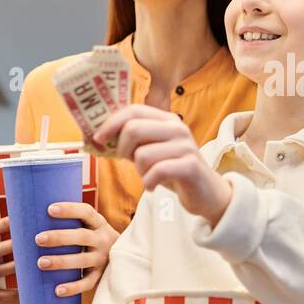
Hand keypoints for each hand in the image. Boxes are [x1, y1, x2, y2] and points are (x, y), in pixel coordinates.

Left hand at [35, 201, 118, 296]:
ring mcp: (102, 259)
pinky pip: (88, 283)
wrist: (124, 256)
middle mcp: (103, 239)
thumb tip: (26, 213)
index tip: (49, 209)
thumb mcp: (88, 226)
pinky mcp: (100, 276)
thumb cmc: (91, 237)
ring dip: (62, 262)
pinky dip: (73, 287)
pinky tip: (57, 290)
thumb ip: (68, 221)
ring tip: (41, 263)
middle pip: (82, 237)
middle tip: (38, 239)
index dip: (69, 210)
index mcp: (98, 223)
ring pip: (83, 260)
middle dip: (59, 237)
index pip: (86, 212)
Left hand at [92, 104, 231, 225]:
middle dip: (122, 149)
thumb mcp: (152, 150)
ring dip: (139, 170)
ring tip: (149, 175)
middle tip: (129, 161)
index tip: (97, 138)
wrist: (206, 193)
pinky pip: (156, 171)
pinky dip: (148, 182)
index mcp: (166, 120)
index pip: (133, 110)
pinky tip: (153, 186)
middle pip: (133, 129)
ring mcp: (185, 146)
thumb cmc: (173, 170)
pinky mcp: (190, 166)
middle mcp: (177, 128)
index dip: (111, 123)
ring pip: (142, 154)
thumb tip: (98, 137)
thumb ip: (132, 141)